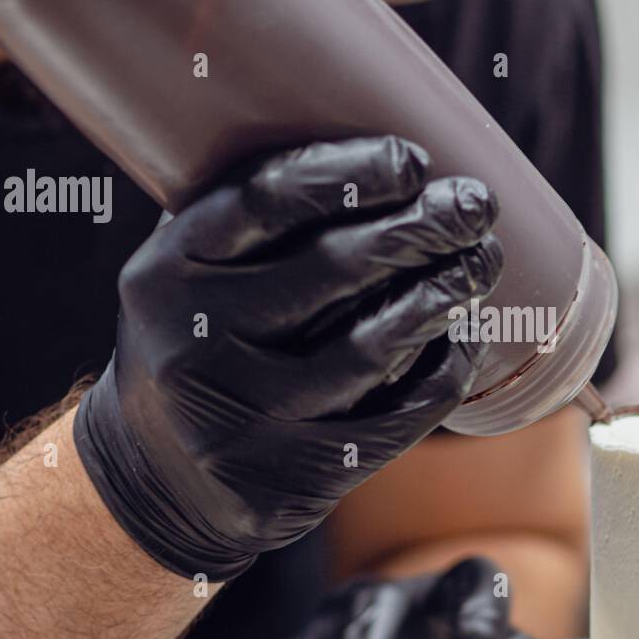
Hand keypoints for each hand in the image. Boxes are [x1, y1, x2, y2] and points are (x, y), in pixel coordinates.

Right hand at [74, 136, 502, 579]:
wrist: (157, 480)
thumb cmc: (198, 343)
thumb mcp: (190, 272)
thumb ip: (256, 220)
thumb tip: (387, 157)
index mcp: (166, 272)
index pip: (266, 200)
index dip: (351, 173)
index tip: (413, 160)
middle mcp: (194, 343)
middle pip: (334, 269)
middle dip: (421, 229)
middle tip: (475, 205)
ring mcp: (240, 420)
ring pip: (371, 348)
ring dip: (443, 297)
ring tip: (480, 264)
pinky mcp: (285, 479)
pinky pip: (392, 418)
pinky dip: (440, 370)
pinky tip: (464, 334)